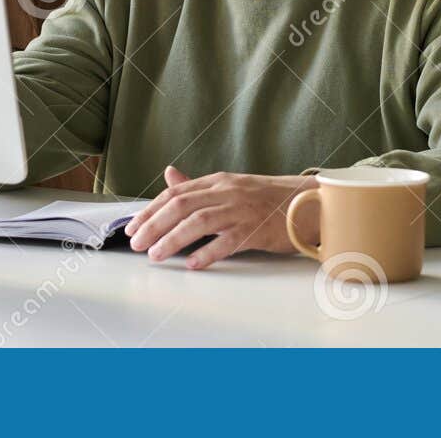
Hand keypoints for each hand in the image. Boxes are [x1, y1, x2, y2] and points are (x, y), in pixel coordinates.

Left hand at [124, 166, 318, 269]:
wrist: (308, 203)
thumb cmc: (267, 199)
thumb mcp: (229, 186)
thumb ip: (198, 185)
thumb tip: (169, 176)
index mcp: (218, 181)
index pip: (175, 192)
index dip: (150, 210)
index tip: (133, 227)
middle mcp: (227, 192)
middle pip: (182, 205)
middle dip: (154, 224)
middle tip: (136, 243)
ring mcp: (242, 210)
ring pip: (200, 221)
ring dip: (173, 239)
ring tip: (156, 254)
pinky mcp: (257, 229)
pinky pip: (229, 241)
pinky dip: (208, 252)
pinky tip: (193, 264)